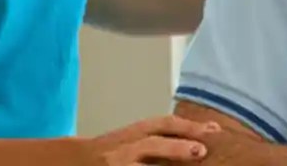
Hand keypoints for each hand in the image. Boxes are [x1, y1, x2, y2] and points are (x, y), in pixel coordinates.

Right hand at [80, 115, 220, 164]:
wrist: (71, 161)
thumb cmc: (110, 153)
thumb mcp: (132, 139)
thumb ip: (158, 139)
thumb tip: (199, 141)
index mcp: (133, 133)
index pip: (163, 124)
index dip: (189, 126)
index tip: (215, 130)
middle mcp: (124, 148)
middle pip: (152, 144)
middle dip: (177, 147)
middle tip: (203, 151)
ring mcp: (116, 165)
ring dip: (167, 161)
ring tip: (188, 163)